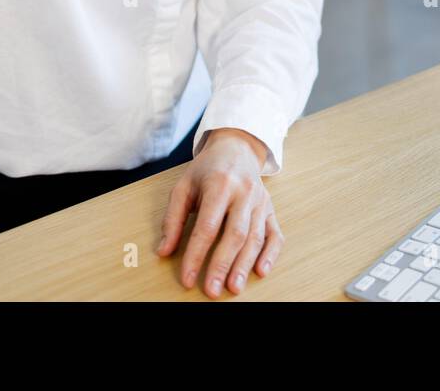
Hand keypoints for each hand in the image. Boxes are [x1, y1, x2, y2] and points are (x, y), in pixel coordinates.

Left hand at [156, 129, 283, 297]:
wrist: (236, 149)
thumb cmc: (208, 170)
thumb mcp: (184, 186)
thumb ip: (172, 219)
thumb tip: (164, 251)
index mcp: (219, 184)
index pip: (207, 226)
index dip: (196, 254)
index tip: (187, 277)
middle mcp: (244, 192)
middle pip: (234, 234)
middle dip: (223, 264)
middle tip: (212, 290)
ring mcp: (260, 202)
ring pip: (255, 237)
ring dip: (244, 265)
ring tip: (233, 288)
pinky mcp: (271, 209)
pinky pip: (275, 234)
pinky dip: (271, 255)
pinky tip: (261, 271)